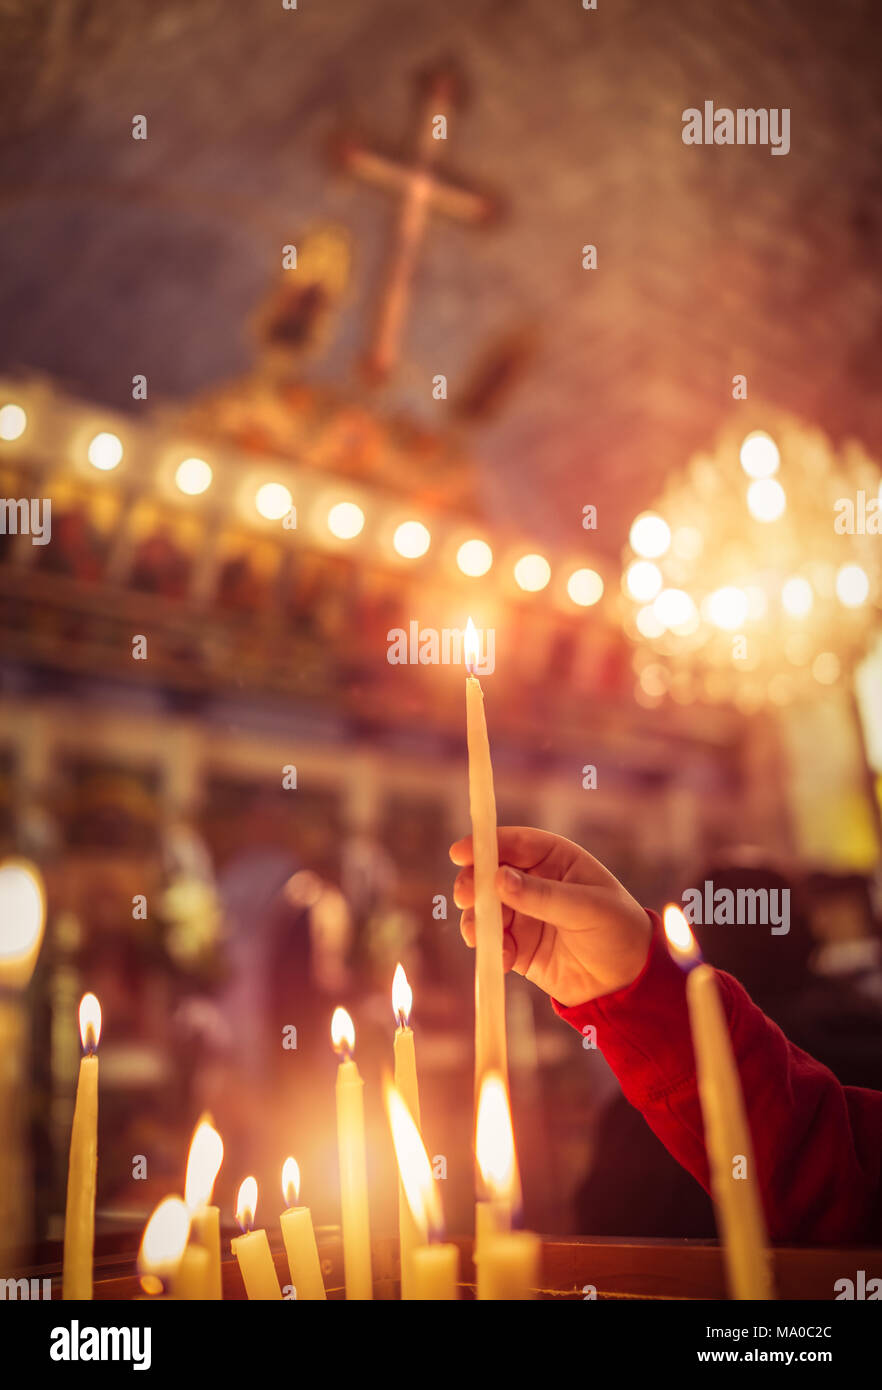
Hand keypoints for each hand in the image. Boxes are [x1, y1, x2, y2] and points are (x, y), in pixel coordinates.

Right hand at [450, 826, 651, 1006]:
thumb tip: (499, 878)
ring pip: (484, 908)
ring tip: (482, 937)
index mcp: (556, 859)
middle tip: (465, 898)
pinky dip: (490, 949)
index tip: (460, 854)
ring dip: (476, 920)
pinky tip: (504, 960)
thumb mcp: (587, 909)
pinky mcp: (517, 945)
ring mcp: (523, 914)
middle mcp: (534, 882)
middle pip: (490, 873)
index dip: (485, 844)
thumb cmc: (618, 932)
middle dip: (472, 884)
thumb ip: (543, 895)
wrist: (626, 983)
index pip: (515, 843)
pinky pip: (491, 941)